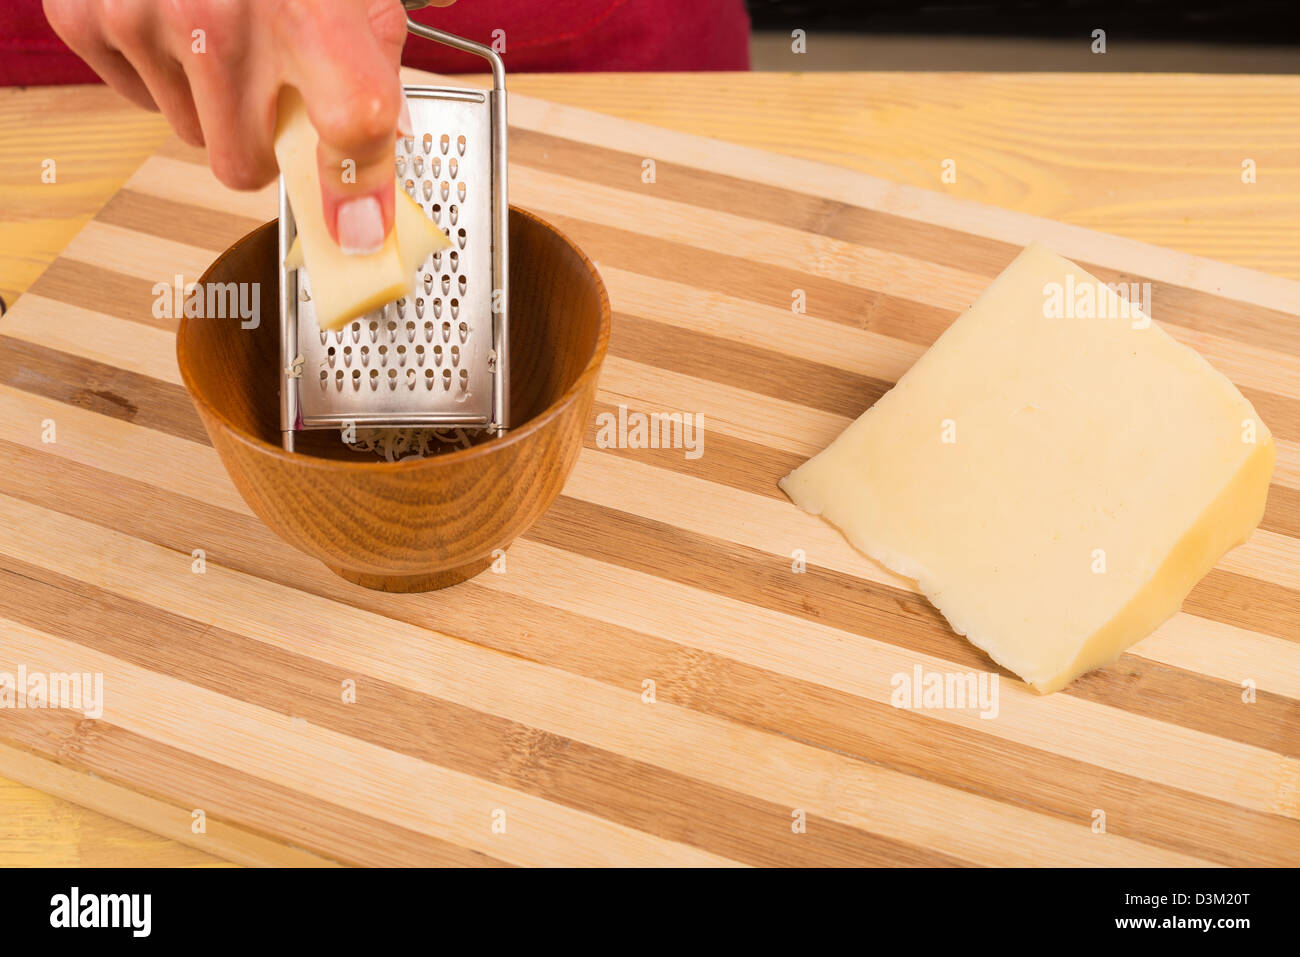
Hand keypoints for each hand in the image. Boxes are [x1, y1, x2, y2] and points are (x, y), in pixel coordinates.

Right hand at [43, 0, 424, 252]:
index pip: (351, 127)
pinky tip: (175, 19)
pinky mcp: (87, 15)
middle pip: (242, 165)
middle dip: (261, 143)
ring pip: (188, 133)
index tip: (360, 227)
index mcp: (311, 11)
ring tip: (224, 29)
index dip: (359, 185)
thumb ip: (377, 62)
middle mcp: (222, 21)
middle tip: (273, 93)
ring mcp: (146, 18)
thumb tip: (385, 150)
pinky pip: (136, 97)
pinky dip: (158, 71)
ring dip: (209, 102)